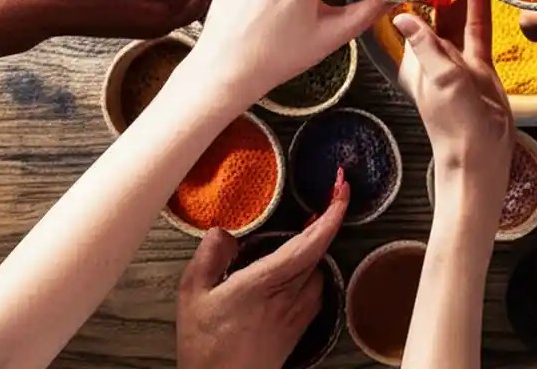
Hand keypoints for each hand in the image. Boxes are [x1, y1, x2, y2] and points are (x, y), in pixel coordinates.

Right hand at [177, 174, 348, 368]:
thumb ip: (209, 256)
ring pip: (318, 269)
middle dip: (324, 221)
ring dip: (314, 250)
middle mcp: (290, 295)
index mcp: (267, 281)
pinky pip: (314, 289)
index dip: (332, 213)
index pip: (311, 242)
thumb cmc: (207, 347)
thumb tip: (223, 232)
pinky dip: (309, 272)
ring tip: (300, 235)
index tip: (342, 189)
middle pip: (320, 250)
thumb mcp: (194, 295)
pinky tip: (292, 271)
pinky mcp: (301, 326)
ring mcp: (299, 312)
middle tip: (323, 199)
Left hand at [394, 0, 512, 206]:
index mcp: (411, 58)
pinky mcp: (477, 63)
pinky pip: (476, 29)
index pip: (405, 15)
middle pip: (429, 11)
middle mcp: (429, 55)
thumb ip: (424, 46)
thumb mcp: (439, 78)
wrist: (482, 152)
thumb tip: (400, 15)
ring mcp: (454, 58)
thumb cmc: (454, 122)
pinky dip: (477, 8)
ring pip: (453, 16)